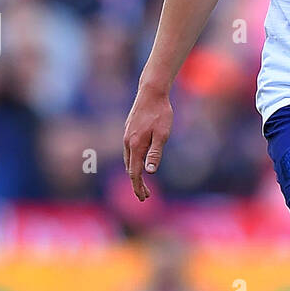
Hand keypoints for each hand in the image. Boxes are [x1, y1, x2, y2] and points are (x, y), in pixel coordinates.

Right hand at [123, 84, 173, 200]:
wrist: (151, 92)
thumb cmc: (161, 113)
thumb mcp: (162, 134)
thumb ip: (155, 153)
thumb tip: (149, 172)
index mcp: (136, 145)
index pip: (135, 172)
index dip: (138, 187)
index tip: (143, 198)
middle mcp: (128, 142)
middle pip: (130, 169)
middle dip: (137, 184)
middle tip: (145, 196)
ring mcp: (127, 136)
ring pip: (128, 160)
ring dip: (135, 173)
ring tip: (143, 184)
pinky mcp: (129, 131)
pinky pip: (129, 152)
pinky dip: (133, 163)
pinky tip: (140, 164)